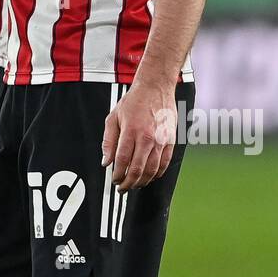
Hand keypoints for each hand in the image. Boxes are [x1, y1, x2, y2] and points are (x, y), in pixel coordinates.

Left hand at [101, 75, 178, 191]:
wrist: (156, 88)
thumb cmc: (133, 102)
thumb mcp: (113, 117)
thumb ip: (108, 141)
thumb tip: (106, 162)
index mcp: (131, 131)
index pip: (123, 160)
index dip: (117, 174)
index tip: (114, 180)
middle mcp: (148, 137)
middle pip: (137, 169)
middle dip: (128, 183)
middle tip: (122, 188)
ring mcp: (161, 140)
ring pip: (152, 170)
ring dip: (142, 182)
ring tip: (134, 185)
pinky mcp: (171, 141)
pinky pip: (164, 164)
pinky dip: (156, 175)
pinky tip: (149, 178)